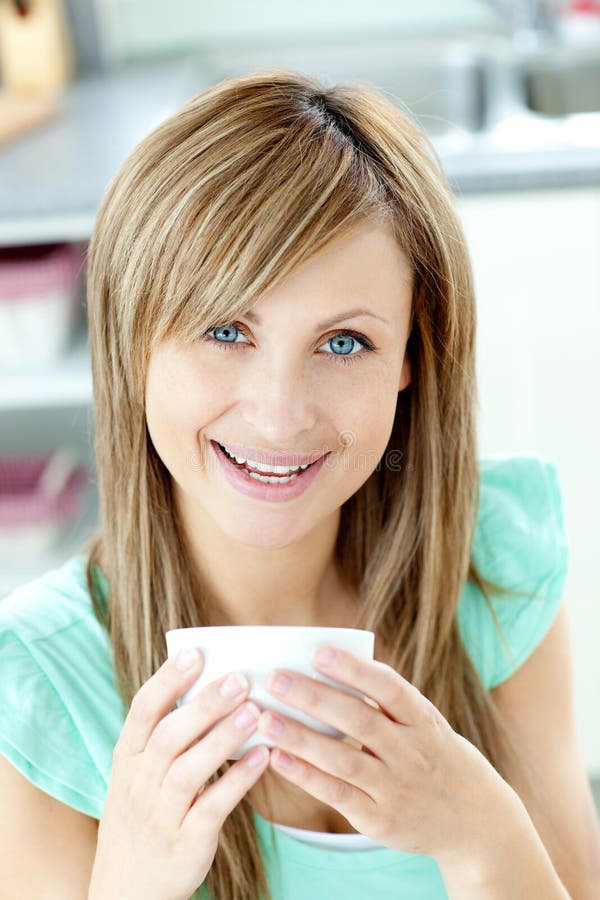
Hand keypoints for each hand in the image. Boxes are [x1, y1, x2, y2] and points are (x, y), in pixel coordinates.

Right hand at [89, 650, 269, 899]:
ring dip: (222, 739)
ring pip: (188, 770)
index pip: (142, 711)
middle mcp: (139, 783)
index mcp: (128, 757)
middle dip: (203, 705)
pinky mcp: (186, 843)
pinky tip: (263, 757)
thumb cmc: (145, 812)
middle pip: (168, 736)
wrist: (127, 888)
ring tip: (255, 712)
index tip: (196, 653)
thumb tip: (211, 682)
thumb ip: (166, 732)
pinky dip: (238, 781)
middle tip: (240, 678)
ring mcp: (160, 814)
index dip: (167, 680)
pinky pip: (213, 808)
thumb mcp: (139, 773)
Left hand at [256, 644, 520, 864]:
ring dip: (301, 738)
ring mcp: (397, 789)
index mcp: (425, 721)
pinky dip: (306, 776)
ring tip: (265, 719)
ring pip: (344, 760)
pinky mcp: (381, 820)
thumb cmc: (438, 758)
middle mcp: (413, 753)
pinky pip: (338, 795)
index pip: (389, 688)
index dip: (354, 669)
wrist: (477, 824)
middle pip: (360, 720)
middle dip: (315, 697)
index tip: (317, 651)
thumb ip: (388, 704)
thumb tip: (329, 669)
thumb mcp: (428, 725)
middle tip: (275, 678)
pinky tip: (277, 759)